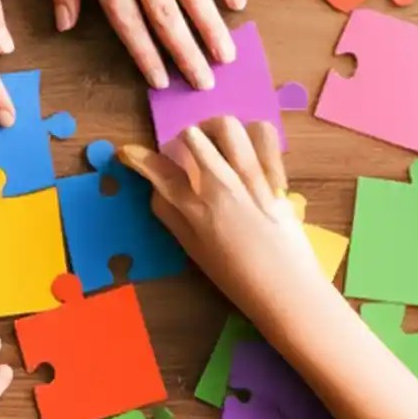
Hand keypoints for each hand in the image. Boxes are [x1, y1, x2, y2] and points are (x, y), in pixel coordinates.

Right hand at [118, 118, 326, 314]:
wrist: (287, 290)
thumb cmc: (238, 277)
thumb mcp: (195, 250)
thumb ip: (173, 216)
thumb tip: (157, 189)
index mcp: (196, 212)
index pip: (159, 172)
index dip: (139, 158)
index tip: (129, 152)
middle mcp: (221, 188)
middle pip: (193, 138)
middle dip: (186, 137)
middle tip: (190, 149)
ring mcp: (251, 179)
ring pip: (228, 128)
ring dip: (217, 128)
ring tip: (219, 141)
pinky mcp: (277, 177)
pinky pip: (264, 137)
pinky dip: (253, 135)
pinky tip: (251, 152)